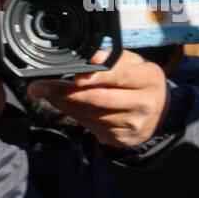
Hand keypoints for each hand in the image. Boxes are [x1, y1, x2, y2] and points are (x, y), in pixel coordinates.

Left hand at [27, 49, 168, 148]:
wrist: (160, 115)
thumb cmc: (141, 82)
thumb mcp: (136, 64)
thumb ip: (114, 58)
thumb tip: (92, 60)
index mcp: (149, 79)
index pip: (121, 76)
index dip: (98, 77)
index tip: (76, 76)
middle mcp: (143, 104)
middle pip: (99, 99)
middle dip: (65, 92)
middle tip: (38, 87)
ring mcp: (132, 125)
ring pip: (89, 113)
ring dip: (64, 102)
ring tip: (48, 91)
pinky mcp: (120, 139)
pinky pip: (89, 125)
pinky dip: (74, 113)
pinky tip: (68, 104)